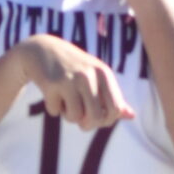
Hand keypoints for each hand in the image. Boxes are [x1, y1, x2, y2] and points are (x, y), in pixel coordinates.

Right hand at [17, 35, 133, 131]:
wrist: (41, 49)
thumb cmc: (73, 66)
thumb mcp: (95, 77)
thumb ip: (113, 97)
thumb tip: (132, 116)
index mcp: (104, 73)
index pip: (115, 109)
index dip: (106, 120)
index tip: (96, 118)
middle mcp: (89, 75)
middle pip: (96, 118)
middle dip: (87, 124)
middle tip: (80, 119)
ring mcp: (70, 79)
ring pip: (75, 117)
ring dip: (69, 117)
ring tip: (65, 103)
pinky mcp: (52, 84)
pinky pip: (56, 112)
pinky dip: (53, 109)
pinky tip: (52, 94)